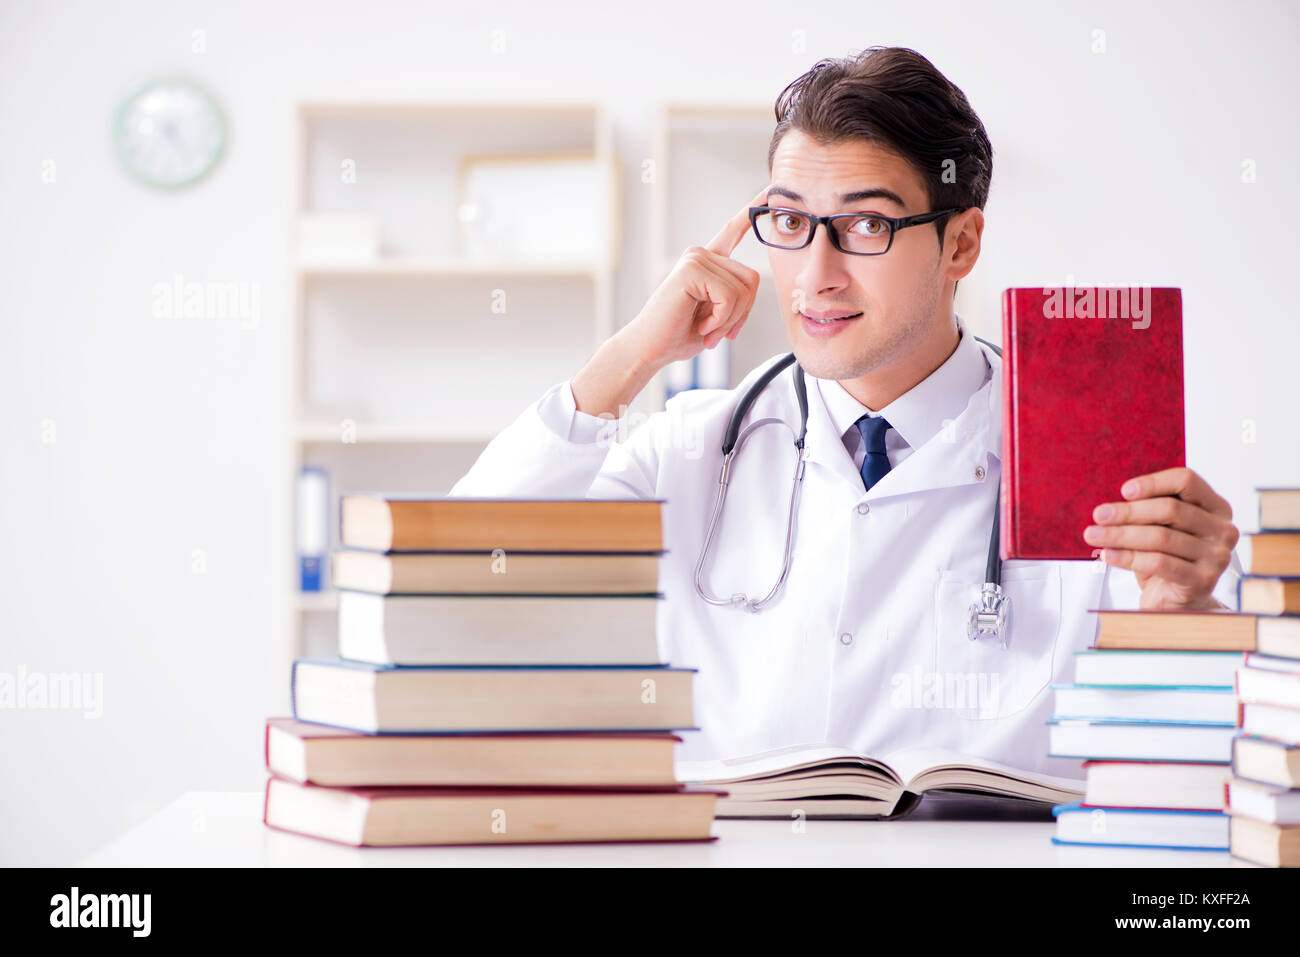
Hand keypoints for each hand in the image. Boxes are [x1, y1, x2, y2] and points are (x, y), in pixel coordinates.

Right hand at [571, 187, 766, 415]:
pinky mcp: (690, 270)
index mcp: (706, 263)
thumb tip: (751, 285)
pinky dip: (721, 319)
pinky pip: (729, 296)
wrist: (650, 349)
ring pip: (743, 290)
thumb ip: (735, 298)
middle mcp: (701, 254)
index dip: (749, 214)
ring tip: (706, 329)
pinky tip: (701, 325)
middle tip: (717, 333)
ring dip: (730, 320)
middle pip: (751, 278)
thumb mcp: (717, 316)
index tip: (768, 193)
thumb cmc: (679, 335)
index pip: (731, 233)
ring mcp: (694, 259)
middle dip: (741, 313)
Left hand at [1083, 466, 1239, 609]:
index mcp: (1216, 507)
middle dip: (1128, 512)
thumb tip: (1113, 507)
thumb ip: (1148, 511)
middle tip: (1099, 515)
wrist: (1175, 600)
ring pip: (1161, 537)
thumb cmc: (1166, 558)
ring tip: (1094, 535)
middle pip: (1170, 509)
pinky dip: (1128, 557)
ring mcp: (1217, 557)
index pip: (1186, 481)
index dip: (1153, 483)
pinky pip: (1159, 563)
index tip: (1124, 490)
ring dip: (1120, 535)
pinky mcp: (1203, 580)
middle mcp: (1223, 530)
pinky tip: (1108, 554)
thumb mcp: (1158, 528)